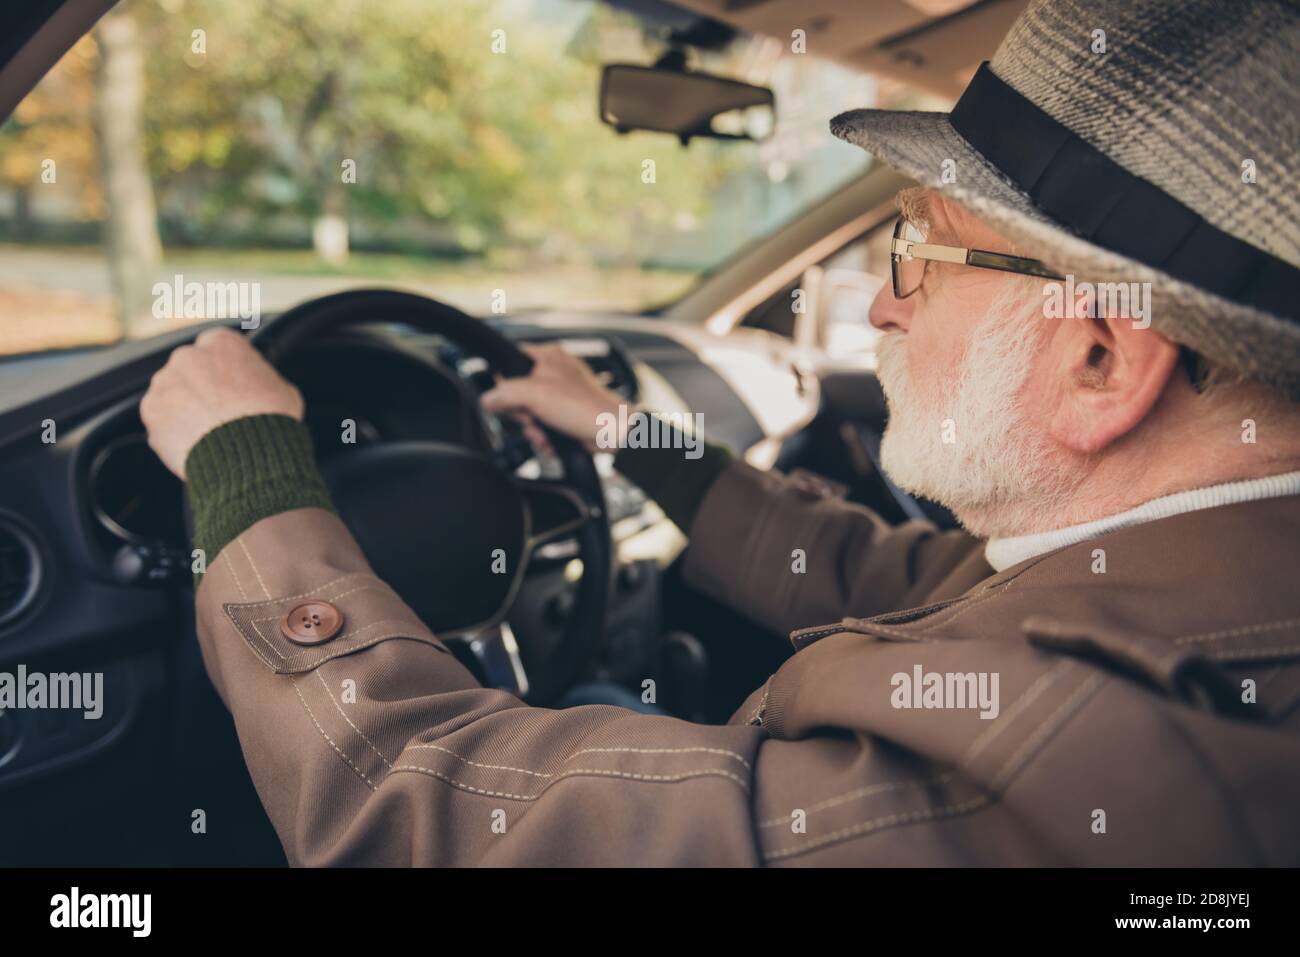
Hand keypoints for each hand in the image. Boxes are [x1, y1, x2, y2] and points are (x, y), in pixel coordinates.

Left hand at [140, 327, 304, 478]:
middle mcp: (188, 356)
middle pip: (191, 368)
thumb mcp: (284, 390)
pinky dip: (172, 430)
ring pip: (172, 393)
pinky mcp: (151, 412)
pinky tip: (194, 444)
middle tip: (221, 412)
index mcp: (222, 343)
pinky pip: (161, 419)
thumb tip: (262, 388)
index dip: (227, 369)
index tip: (233, 385)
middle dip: (202, 387)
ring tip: (208, 433)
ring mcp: (165, 383)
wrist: (249, 456)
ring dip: (185, 408)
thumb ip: (262, 379)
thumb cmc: (270, 422)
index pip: (219, 347)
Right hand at [481, 343, 627, 453]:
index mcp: (548, 356)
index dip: (505, 383)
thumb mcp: (535, 395)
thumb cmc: (586, 408)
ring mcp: (562, 392)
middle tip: (532, 417)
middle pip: (518, 391)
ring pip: (531, 411)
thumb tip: (487, 399)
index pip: (510, 361)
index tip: (510, 398)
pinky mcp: (567, 412)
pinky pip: (544, 422)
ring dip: (534, 428)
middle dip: (523, 413)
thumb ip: (506, 393)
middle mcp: (556, 370)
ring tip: (544, 432)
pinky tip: (552, 439)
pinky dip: (545, 434)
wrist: (613, 433)